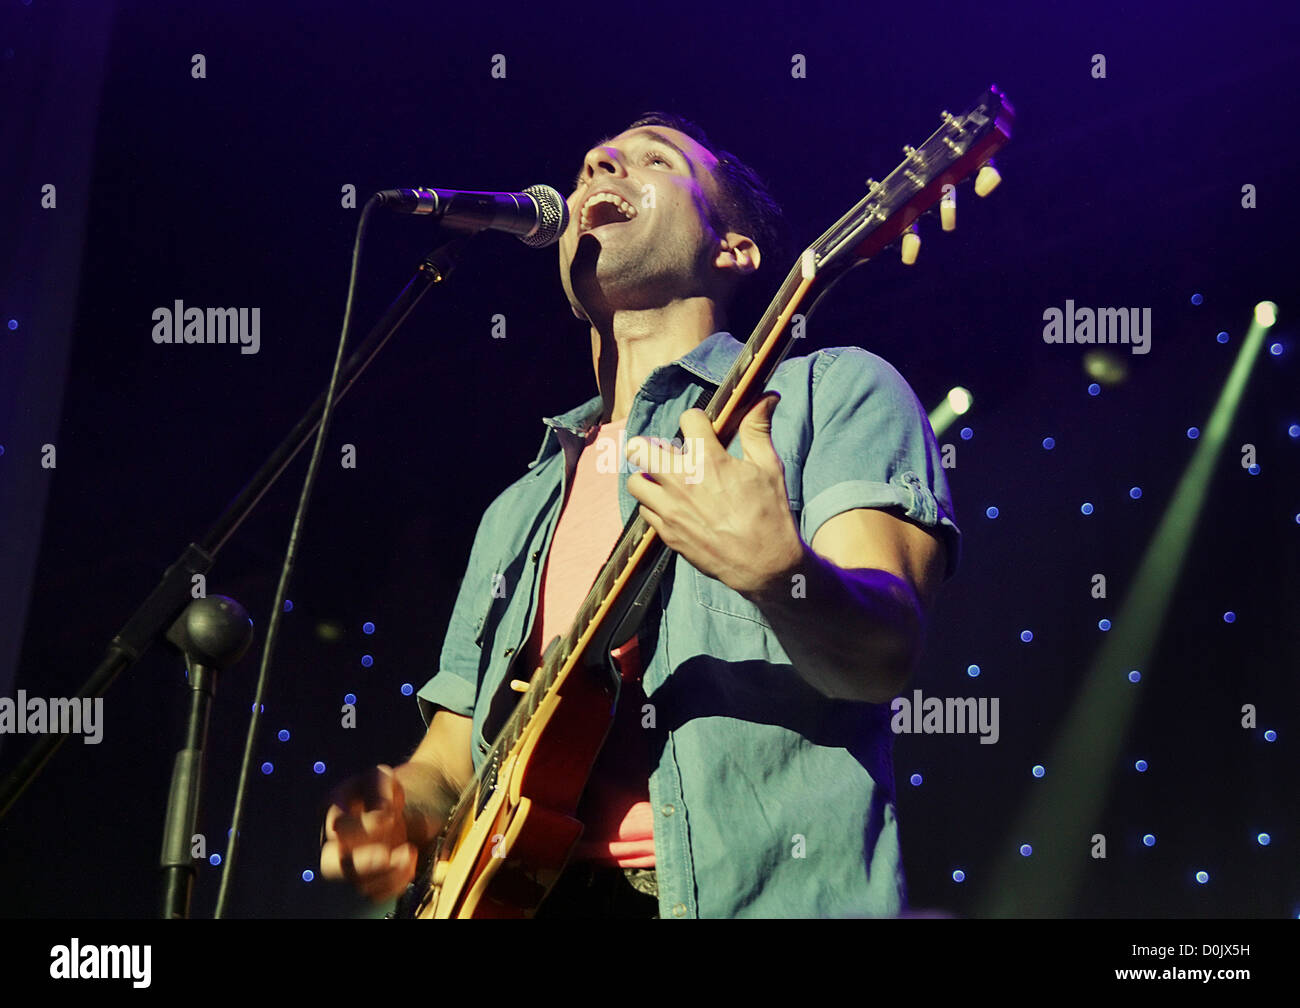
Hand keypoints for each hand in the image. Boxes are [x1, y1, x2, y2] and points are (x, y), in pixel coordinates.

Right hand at [319, 764, 418, 901]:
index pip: (339, 827)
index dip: (366, 825)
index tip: (392, 815)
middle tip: (387, 856)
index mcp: (334, 811)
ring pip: (358, 884)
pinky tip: (410, 864)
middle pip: (332, 866)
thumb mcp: (383, 776)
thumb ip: (377, 784)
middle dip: (364, 864)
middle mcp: (337, 841)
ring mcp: (353, 863)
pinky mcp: (371, 879)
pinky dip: (396, 882)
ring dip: (388, 872)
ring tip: (410, 852)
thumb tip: (380, 812)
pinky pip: (376, 893)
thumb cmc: (394, 787)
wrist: (421, 800)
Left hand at [625, 393, 803, 598]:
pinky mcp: (667, 533)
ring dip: (648, 476)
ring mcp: (671, 509)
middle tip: (671, 453)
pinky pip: (645, 510)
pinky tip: (672, 505)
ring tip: (666, 479)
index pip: (688, 418)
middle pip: (640, 448)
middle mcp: (682, 481)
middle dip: (653, 445)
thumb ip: (758, 429)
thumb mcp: (768, 467)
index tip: (704, 430)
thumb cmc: (770, 513)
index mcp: (708, 460)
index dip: (698, 420)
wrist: (765, 564)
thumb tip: (765, 397)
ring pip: (635, 481)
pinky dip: (654, 504)